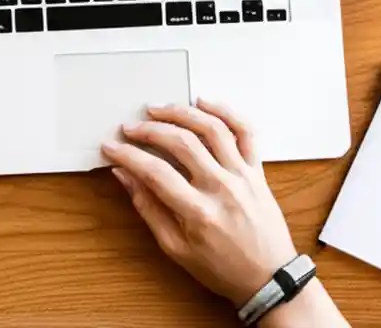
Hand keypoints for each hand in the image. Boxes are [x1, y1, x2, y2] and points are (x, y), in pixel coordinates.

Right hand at [103, 99, 347, 326]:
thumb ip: (148, 209)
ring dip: (181, 113)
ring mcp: (242, 175)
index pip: (155, 172)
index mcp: (198, 212)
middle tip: (130, 128)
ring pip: (211, 129)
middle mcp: (222, 188)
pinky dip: (225, 111)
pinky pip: (245, 132)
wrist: (268, 278)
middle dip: (149, 130)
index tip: (111, 147)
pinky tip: (203, 103)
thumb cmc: (222, 268)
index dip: (128, 155)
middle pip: (181, 143)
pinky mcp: (257, 170)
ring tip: (158, 109)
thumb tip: (125, 176)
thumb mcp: (176, 249)